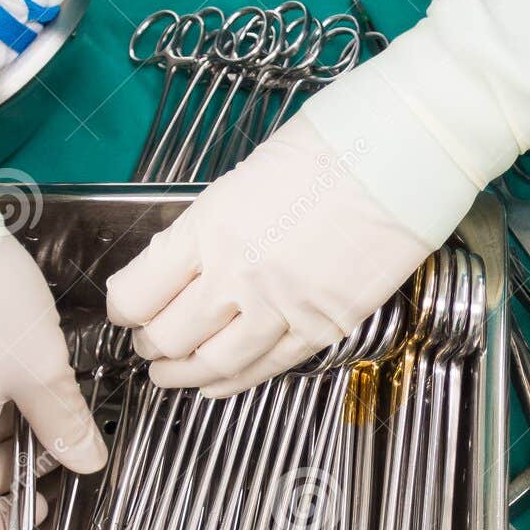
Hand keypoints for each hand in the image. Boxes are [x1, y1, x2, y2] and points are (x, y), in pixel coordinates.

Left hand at [107, 0, 529, 392]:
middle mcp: (236, 274)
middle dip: (149, 346)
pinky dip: (232, 384)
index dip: (123, 308)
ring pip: (211, 366)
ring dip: (183, 375)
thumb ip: (212, 226)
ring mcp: (281, 307)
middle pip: (166, 337)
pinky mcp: (324, 327)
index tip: (127, 308)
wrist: (406, 151)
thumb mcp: (247, 176)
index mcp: (209, 226)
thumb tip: (190, 260)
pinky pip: (265, 370)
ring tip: (174, 373)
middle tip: (148, 343)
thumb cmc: (335, 144)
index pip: (137, 293)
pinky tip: (219, 384)